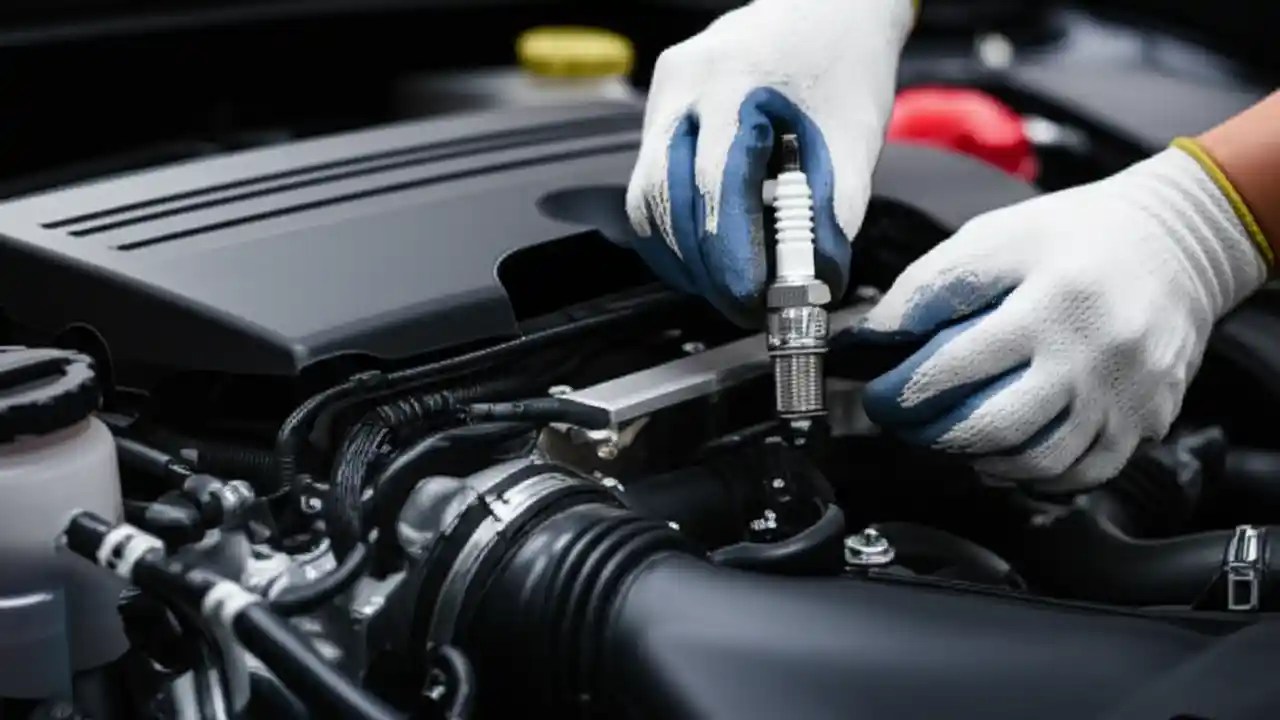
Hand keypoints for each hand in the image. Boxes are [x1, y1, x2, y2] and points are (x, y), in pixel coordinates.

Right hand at [625, 0, 916, 326]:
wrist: (828, 6)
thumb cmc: (845, 60)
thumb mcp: (854, 138)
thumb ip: (833, 216)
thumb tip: (814, 286)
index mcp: (734, 82)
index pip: (712, 187)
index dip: (728, 257)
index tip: (753, 301)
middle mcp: (683, 86)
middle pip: (662, 202)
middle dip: (701, 268)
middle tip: (743, 305)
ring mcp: (664, 96)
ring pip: (645, 201)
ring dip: (681, 256)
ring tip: (728, 283)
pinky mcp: (660, 110)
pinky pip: (649, 186)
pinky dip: (675, 231)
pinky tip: (708, 253)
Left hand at [841, 146, 1268, 491]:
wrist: (1178, 242)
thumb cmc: (1072, 237)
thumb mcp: (995, 237)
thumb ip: (930, 286)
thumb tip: (874, 337)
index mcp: (1049, 297)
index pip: (954, 362)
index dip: (901, 388)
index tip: (876, 392)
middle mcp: (1091, 351)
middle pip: (993, 423)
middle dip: (929, 432)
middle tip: (902, 423)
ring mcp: (1122, 392)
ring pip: (1035, 459)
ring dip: (974, 458)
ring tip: (945, 437)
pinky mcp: (1145, 419)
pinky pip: (1079, 473)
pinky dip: (1030, 475)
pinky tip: (1001, 454)